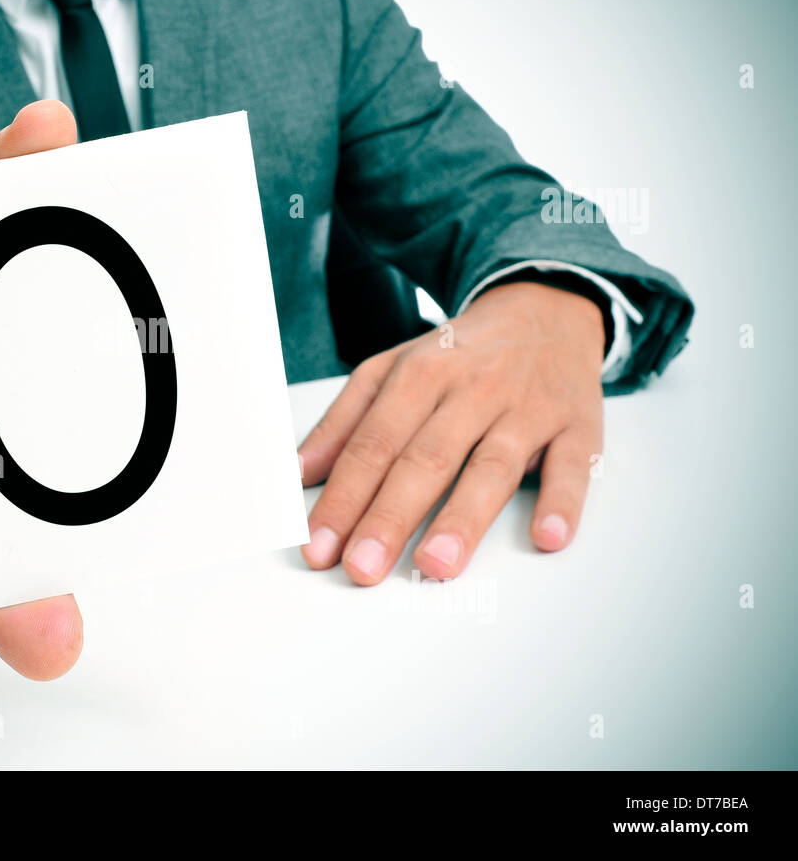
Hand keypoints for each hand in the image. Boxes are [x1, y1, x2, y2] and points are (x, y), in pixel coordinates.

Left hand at [298, 280, 606, 583]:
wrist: (545, 308)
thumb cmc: (460, 354)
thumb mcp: (391, 370)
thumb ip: (344, 421)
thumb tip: (299, 473)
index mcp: (418, 375)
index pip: (372, 444)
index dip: (343, 497)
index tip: (319, 546)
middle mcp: (471, 390)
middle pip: (424, 459)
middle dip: (389, 517)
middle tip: (362, 567)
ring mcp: (527, 408)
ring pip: (491, 466)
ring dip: (463, 518)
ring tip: (435, 565)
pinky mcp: (578, 425)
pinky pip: (573, 466)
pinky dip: (562, 502)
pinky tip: (546, 536)